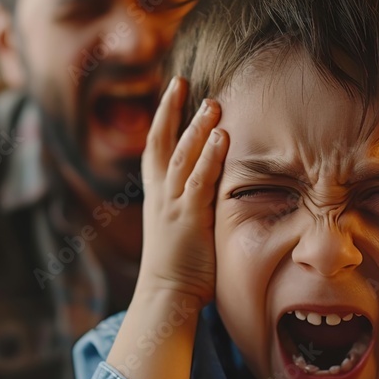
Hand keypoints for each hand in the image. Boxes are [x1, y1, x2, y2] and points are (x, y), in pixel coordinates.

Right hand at [137, 76, 228, 305]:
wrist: (165, 296)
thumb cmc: (178, 266)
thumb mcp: (179, 225)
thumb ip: (192, 201)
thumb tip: (213, 183)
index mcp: (157, 194)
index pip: (155, 147)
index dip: (163, 117)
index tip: (173, 90)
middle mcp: (160, 194)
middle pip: (161, 142)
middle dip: (170, 110)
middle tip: (182, 82)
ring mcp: (172, 205)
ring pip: (182, 156)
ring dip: (196, 128)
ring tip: (211, 103)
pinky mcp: (188, 219)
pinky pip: (199, 181)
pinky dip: (210, 158)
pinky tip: (223, 137)